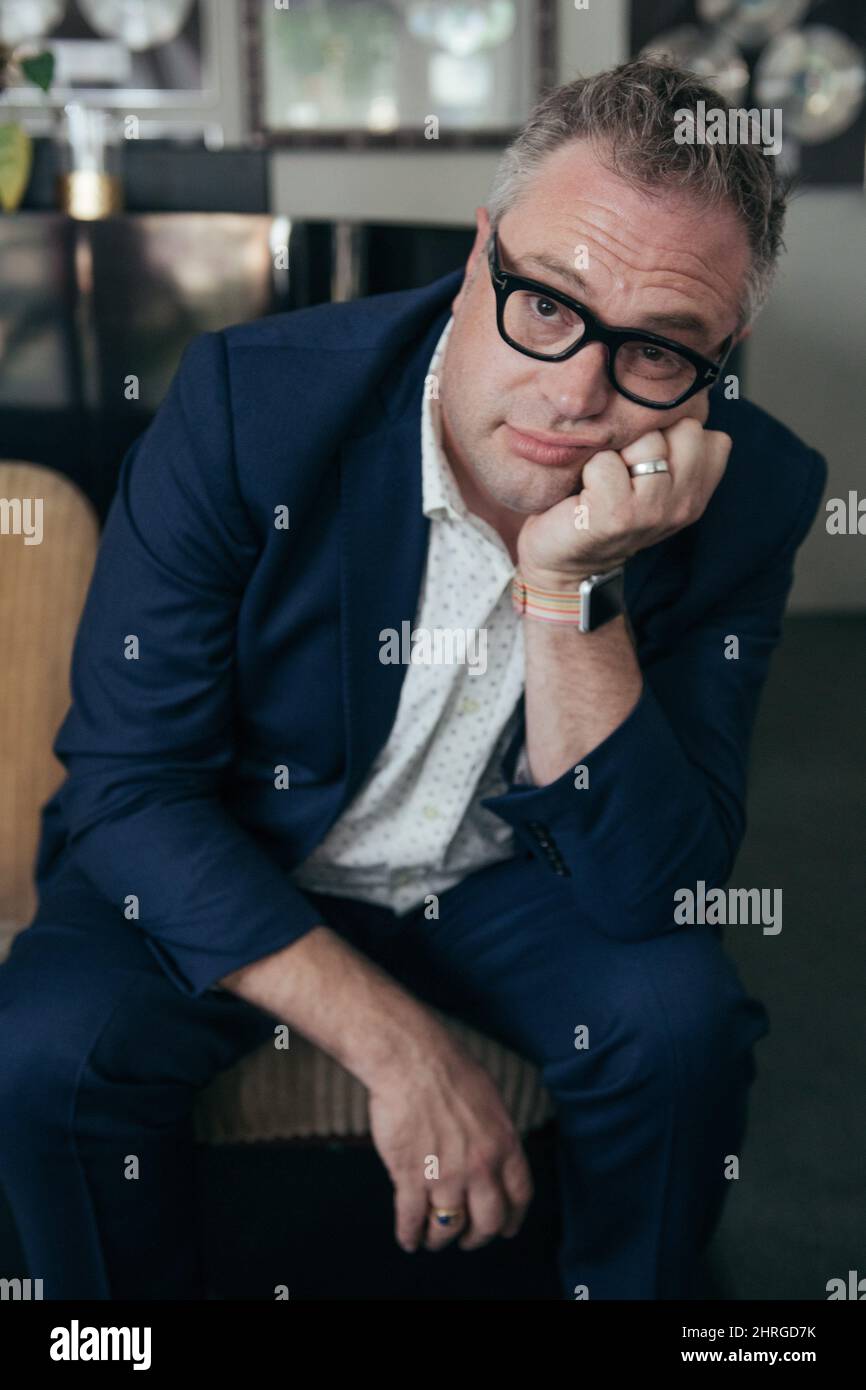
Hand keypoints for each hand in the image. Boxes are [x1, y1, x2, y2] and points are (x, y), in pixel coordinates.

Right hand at [367, 1031, 533, 1253]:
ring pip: (447, 1228)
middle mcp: (480, 1167)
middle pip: (487, 1223)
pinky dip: (409, 1235)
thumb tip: (495, 1153)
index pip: (519, 1196)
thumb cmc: (448, 1068)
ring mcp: (445, 1175)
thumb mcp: (490, 1099)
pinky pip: (412, 1220)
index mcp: (504, 1145)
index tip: (504, 1229)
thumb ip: (495, 1133)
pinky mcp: (410, 1176)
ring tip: (432, 1239)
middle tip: (468, 1239)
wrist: (411, 1059)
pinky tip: (407, 1239)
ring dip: (440, 1239)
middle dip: (477, 1237)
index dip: (512, 1219)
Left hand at [516, 418, 731, 585]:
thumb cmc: (599, 509)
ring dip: (614, 452)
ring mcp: (654, 511)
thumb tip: (670, 387)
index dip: (667, 429)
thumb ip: (670, 444)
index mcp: (696, 491)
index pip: (705, 429)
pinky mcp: (618, 516)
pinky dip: (588, 469)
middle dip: (644, 435)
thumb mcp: (646, 476)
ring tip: (601, 481)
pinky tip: (585, 493)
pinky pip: (605, 461)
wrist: (563, 563)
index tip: (641, 458)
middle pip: (683, 427)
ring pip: (647, 441)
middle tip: (620, 468)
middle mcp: (684, 504)